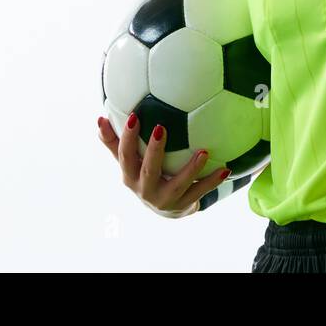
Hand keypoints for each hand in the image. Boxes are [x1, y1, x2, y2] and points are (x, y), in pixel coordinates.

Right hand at [97, 112, 230, 217]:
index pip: (125, 156)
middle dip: (154, 151)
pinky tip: (225, 169)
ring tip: (203, 152)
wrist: (163, 209)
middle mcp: (145, 190)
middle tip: (160, 127)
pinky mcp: (183, 206)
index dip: (127, 138)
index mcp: (129, 176)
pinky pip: (200, 193)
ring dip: (191, 169)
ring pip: (178, 185)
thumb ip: (114, 142)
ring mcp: (165, 200)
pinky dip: (212, 181)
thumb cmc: (143, 174)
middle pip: (148, 171)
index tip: (134, 116)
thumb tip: (100, 118)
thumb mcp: (128, 162)